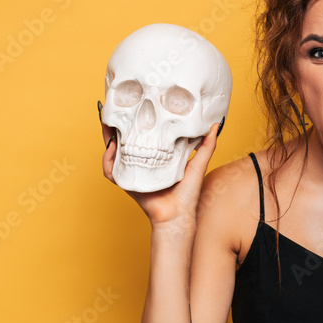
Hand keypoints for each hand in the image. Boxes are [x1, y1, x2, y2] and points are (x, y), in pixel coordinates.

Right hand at [99, 100, 221, 226]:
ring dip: (108, 139)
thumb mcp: (199, 164)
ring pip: (113, 153)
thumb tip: (214, 125)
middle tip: (114, 112)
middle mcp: (143, 163)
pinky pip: (110, 171)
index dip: (137, 122)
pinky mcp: (127, 182)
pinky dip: (107, 160)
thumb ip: (206, 145)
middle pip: (124, 141)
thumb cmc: (188, 194)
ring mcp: (133, 172)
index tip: (135, 107)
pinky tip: (111, 148)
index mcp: (158, 156)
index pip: (144, 135)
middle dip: (116, 127)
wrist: (178, 216)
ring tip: (108, 126)